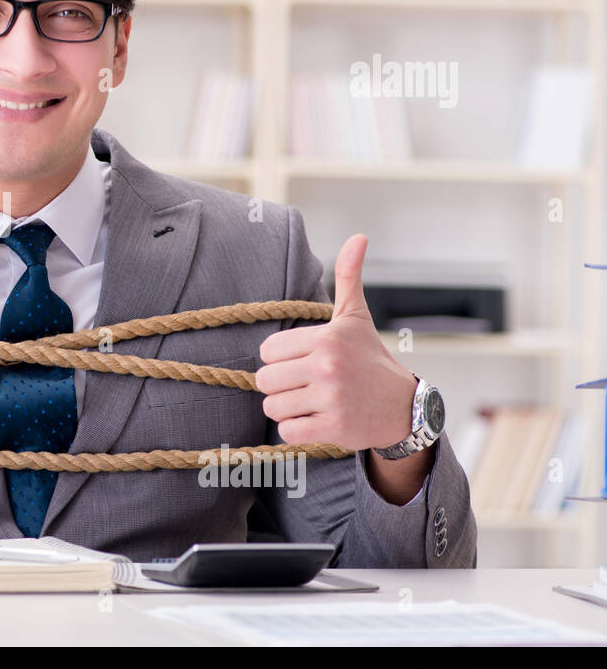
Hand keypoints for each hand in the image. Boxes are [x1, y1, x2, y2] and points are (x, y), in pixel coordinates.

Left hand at [255, 233, 418, 450]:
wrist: (404, 407)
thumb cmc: (370, 359)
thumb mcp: (356, 317)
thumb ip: (347, 276)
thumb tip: (358, 237)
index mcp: (327, 338)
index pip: (267, 351)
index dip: (279, 359)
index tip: (300, 362)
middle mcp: (328, 366)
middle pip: (265, 381)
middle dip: (279, 386)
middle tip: (302, 385)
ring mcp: (331, 399)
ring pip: (273, 407)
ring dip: (286, 409)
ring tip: (310, 402)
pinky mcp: (333, 428)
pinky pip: (287, 432)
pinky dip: (296, 429)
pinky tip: (315, 420)